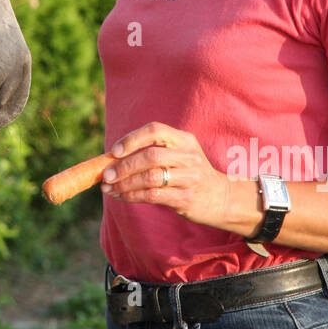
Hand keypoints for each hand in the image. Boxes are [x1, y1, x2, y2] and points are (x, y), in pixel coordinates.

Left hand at [101, 120, 233, 229]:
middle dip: (124, 166)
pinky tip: (121, 197)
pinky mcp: (186, 198)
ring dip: (124, 184)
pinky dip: (132, 196)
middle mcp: (188, 156)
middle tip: (106, 176)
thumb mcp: (178, 155)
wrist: (222, 198)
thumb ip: (151, 152)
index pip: (155, 130)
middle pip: (150, 156)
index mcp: (184, 140)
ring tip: (108, 189)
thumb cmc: (188, 174)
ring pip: (150, 178)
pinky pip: (153, 196)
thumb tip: (110, 159)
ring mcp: (190, 177)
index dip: (132, 139)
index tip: (114, 151)